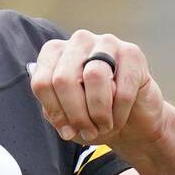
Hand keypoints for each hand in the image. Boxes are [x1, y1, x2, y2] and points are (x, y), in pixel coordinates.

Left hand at [28, 29, 165, 149]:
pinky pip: (122, 88)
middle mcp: (78, 41)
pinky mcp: (133, 52)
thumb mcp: (68, 117)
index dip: (54, 112)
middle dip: (76, 115)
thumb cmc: (93, 114)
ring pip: (94, 77)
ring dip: (98, 113)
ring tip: (103, 127)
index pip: (41, 82)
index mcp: (54, 52)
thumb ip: (58, 114)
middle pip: (64, 79)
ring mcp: (106, 43)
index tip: (67, 131)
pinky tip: (118, 119)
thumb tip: (64, 124)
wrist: (133, 118)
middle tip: (88, 133)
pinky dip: (119, 113)